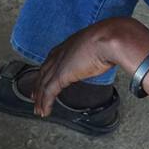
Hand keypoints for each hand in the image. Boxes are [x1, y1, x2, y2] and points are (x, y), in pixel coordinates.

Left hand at [31, 18, 148, 116]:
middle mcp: (61, 52)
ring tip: (39, 110)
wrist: (113, 37)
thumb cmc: (114, 37)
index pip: (53, 58)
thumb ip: (104, 51)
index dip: (47, 70)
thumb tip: (115, 57)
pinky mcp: (62, 75)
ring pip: (43, 84)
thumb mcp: (105, 43)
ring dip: (40, 99)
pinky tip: (44, 112)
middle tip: (34, 96)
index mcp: (71, 43)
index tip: (44, 78)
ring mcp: (60, 63)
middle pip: (44, 71)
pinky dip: (45, 103)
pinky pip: (49, 92)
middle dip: (38, 85)